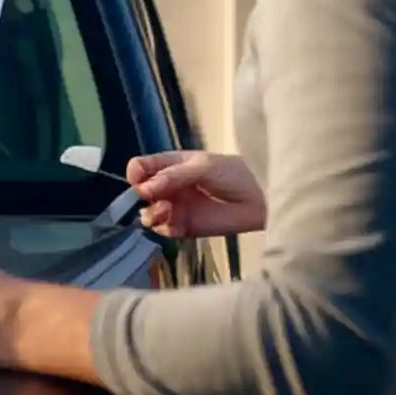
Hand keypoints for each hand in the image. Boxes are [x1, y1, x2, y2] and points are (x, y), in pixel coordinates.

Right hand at [127, 151, 265, 237]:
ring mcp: (174, 207)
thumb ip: (171, 176)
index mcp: (170, 165)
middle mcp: (168, 186)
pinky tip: (173, 220)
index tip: (138, 179)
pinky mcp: (183, 227)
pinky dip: (163, 226)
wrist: (259, 198)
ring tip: (164, 210)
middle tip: (152, 195)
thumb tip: (143, 189)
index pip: (141, 167)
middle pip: (140, 191)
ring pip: (148, 212)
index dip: (136, 172)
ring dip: (150, 212)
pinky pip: (163, 229)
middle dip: (141, 194)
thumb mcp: (200, 166)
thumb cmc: (231, 174)